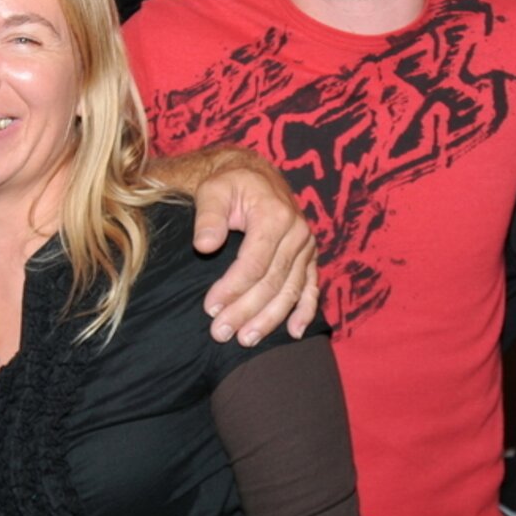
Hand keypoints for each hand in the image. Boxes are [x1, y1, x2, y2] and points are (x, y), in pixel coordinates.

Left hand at [183, 150, 320, 344]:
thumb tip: (204, 246)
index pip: (254, 263)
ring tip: (246, 339)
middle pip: (272, 282)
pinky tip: (294, 333)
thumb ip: (208, 217)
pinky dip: (305, 312)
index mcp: (275, 215)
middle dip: (246, 311)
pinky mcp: (310, 256)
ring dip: (270, 319)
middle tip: (221, 333)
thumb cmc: (230, 184)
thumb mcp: (213, 191)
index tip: (210, 308)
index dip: (233, 289)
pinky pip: (311, 287)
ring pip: (290, 290)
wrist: (255, 175)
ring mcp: (307, 246)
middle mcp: (297, 232)